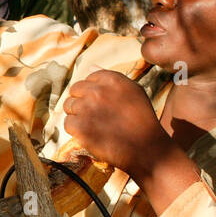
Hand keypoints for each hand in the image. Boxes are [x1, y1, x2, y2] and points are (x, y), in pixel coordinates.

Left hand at [62, 69, 200, 211]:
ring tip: (95, 127)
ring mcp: (88, 109)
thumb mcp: (134, 92)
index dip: (91, 93)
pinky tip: (91, 135)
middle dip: (81, 102)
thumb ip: (112, 78)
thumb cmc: (142, 121)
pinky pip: (67, 124)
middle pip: (74, 91)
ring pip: (69, 107)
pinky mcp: (81, 127)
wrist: (148, 150)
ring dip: (78, 117)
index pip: (87, 79)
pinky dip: (76, 131)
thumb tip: (91, 66)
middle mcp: (98, 91)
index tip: (101, 105)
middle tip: (96, 117)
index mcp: (112, 79)